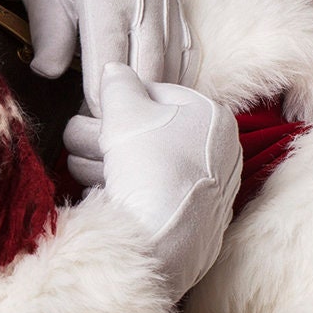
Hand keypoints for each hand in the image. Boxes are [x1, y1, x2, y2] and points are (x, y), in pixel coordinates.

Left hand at [0, 0, 192, 115]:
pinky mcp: (179, 8)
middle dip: (130, 109)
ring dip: (154, 99)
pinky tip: (154, 102)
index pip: (110, 63)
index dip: (100, 102)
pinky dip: (171, 82)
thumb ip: (49, 37)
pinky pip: (185, 55)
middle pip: (148, 70)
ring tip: (131, 123)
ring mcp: (168, 1)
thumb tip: (47, 74)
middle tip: (110, 136)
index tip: (89, 127)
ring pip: (172, 67)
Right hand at [64, 64, 241, 296]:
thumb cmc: (147, 166)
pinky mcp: (196, 222)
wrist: (160, 240)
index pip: (156, 93)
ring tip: (97, 174)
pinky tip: (114, 200)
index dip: (121, 104)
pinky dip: (133, 195)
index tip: (100, 119)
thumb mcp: (124, 111)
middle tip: (91, 146)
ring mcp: (211, 189)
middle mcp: (220, 150)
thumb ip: (118, 84)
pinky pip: (156, 196)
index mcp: (213, 115)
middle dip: (114, 138)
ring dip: (116, 165)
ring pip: (150, 164)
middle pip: (151, 131)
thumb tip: (115, 71)